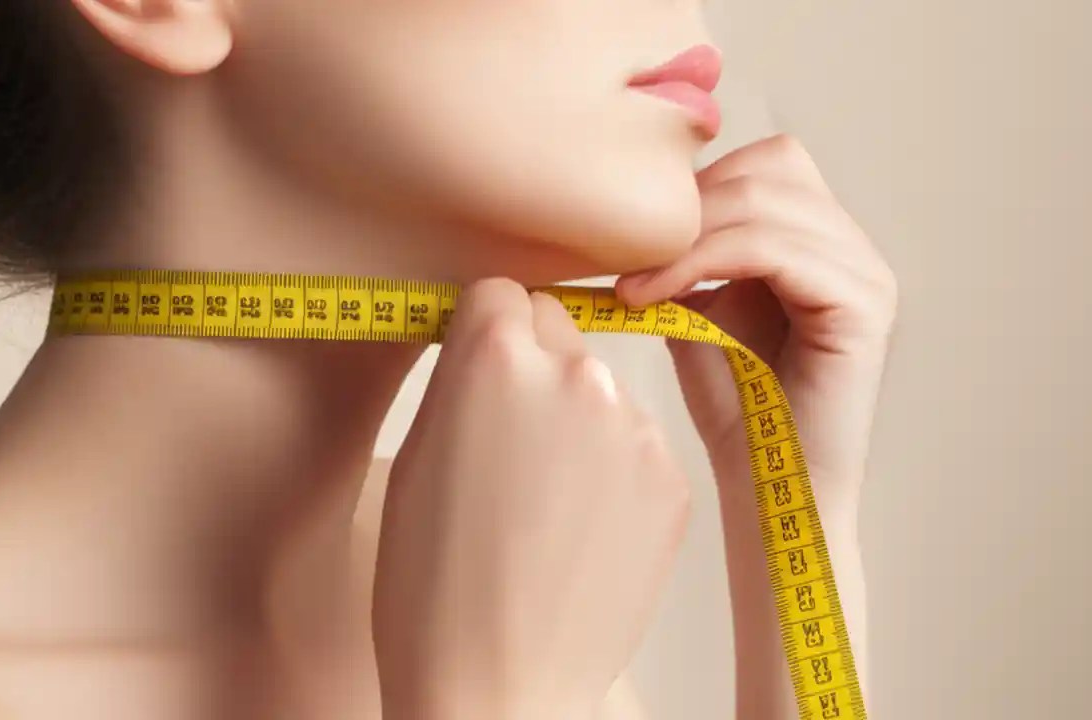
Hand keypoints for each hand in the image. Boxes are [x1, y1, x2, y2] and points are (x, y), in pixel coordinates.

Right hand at [372, 278, 689, 719]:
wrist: (501, 685)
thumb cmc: (432, 584)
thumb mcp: (418, 453)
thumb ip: (463, 373)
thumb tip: (494, 332)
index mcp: (497, 356)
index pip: (501, 291)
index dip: (483, 332)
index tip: (476, 371)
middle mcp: (579, 374)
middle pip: (558, 327)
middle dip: (534, 364)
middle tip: (508, 441)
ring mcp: (636, 427)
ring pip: (602, 388)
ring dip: (579, 421)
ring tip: (544, 502)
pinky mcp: (673, 477)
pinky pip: (637, 445)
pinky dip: (615, 471)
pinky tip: (583, 527)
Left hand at [617, 134, 896, 499]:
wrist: (768, 489)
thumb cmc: (737, 409)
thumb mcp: (702, 308)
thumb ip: (693, 252)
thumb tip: (642, 204)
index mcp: (826, 243)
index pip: (769, 162)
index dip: (698, 186)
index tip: (632, 237)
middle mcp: (856, 250)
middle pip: (773, 166)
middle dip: (690, 207)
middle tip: (627, 257)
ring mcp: (867, 274)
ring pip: (768, 202)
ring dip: (687, 237)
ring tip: (635, 285)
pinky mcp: (863, 306)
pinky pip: (775, 249)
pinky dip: (704, 262)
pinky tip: (658, 297)